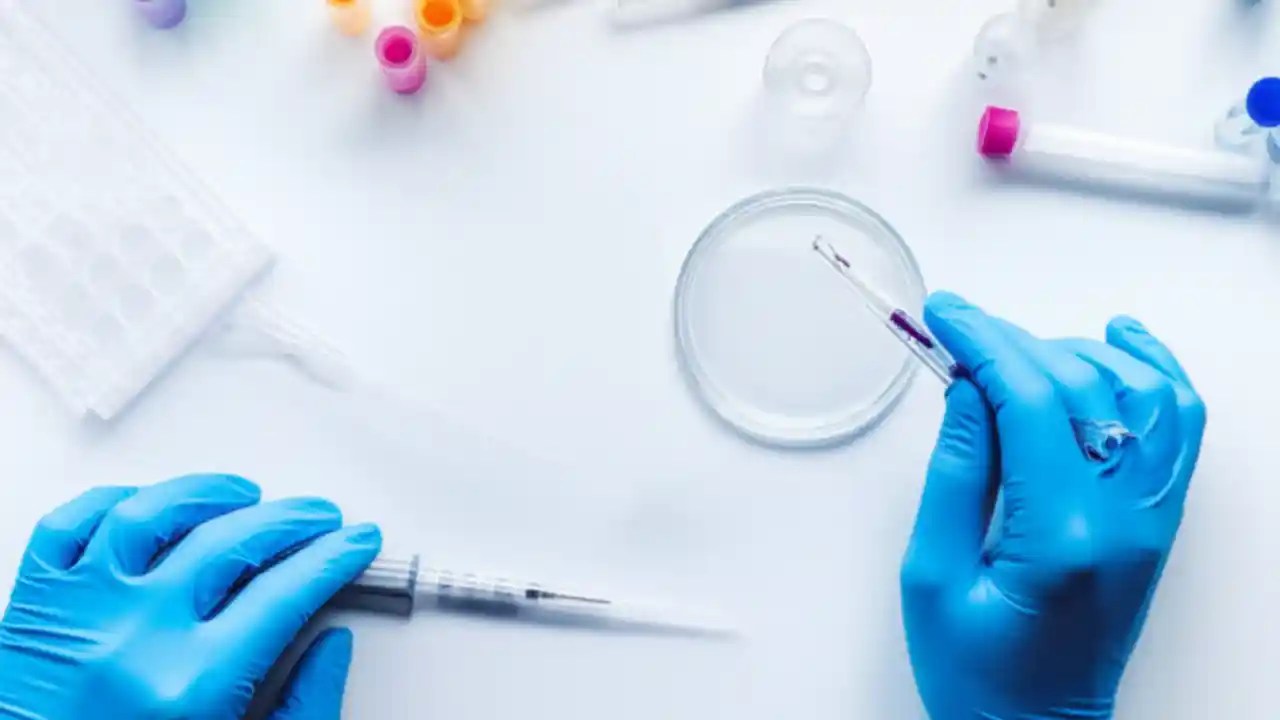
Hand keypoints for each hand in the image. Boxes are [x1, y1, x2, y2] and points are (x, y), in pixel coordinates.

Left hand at [0, 474, 381, 719]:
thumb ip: (303, 708)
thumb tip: (333, 646)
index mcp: (192, 687)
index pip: (286, 592)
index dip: (334, 558)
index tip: (354, 543)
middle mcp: (134, 640)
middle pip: (232, 542)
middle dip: (292, 520)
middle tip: (317, 519)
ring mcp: (79, 614)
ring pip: (150, 514)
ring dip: (208, 493)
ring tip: (244, 494)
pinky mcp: (32, 607)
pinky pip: (69, 525)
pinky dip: (112, 500)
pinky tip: (151, 502)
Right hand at [901, 292, 1205, 719]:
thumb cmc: (979, 675)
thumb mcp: (933, 575)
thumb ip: (954, 474)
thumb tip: (965, 388)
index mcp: (1062, 536)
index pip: (1033, 401)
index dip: (983, 342)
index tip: (944, 314)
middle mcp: (1125, 520)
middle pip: (1083, 386)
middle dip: (1013, 342)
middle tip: (959, 327)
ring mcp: (1153, 520)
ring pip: (1143, 392)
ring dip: (1076, 352)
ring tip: (1014, 349)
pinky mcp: (1158, 523)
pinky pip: (1179, 426)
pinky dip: (1155, 372)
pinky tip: (1119, 341)